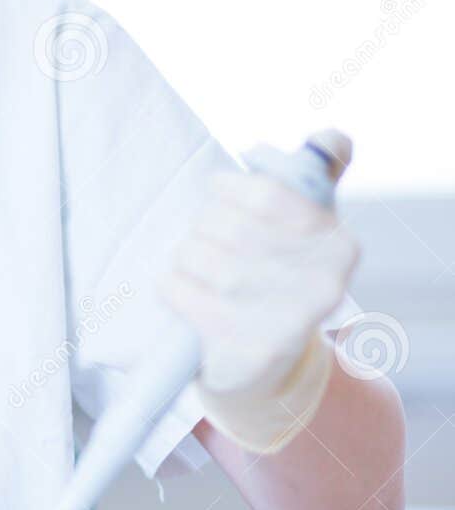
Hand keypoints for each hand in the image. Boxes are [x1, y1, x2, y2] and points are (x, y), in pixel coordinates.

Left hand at [157, 165, 359, 453]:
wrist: (268, 371)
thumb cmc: (275, 280)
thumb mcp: (304, 229)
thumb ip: (317, 177)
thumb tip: (333, 138)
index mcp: (339, 243)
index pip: (268, 194)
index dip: (229, 189)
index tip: (216, 194)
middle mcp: (325, 283)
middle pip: (230, 227)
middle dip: (203, 226)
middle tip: (200, 238)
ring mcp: (291, 320)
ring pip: (205, 258)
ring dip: (184, 255)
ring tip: (189, 263)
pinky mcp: (252, 349)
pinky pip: (186, 295)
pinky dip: (171, 285)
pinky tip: (177, 288)